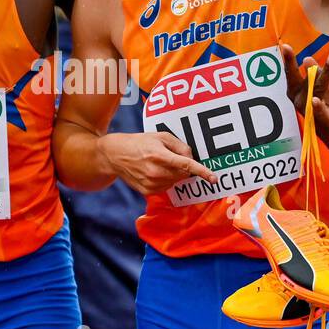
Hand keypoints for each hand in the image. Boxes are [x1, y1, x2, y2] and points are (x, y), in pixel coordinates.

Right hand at [99, 130, 215, 195]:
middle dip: (183, 167)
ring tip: (158, 162)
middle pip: (183, 174)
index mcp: (159, 155)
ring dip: (174, 173)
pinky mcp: (148, 191)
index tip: (213, 178)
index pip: (186, 165)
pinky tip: (154, 171)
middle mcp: (155, 172)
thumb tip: (192, 158)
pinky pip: (167, 187)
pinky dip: (166, 179)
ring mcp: (151, 184)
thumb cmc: (140, 142)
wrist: (115, 155)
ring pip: (176, 181)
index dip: (202, 172)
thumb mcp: (161, 136)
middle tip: (170, 157)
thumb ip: (180, 146)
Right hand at [284, 51, 328, 150]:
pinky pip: (319, 108)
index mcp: (295, 90)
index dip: (288, 60)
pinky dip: (317, 105)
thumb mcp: (320, 86)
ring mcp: (309, 108)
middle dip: (299, 64)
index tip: (285, 46)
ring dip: (327, 71)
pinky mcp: (321, 117)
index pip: (291, 72)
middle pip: (307, 76)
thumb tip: (306, 60)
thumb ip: (315, 73)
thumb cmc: (324, 105)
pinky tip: (314, 101)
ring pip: (319, 85)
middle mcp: (299, 98)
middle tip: (292, 49)